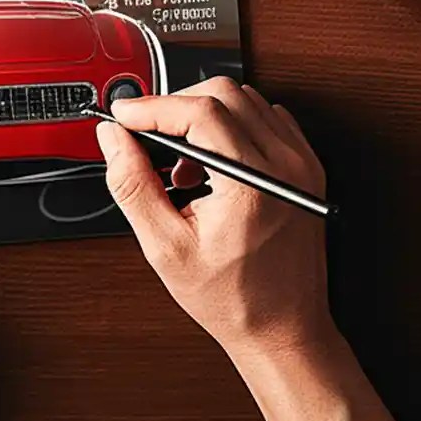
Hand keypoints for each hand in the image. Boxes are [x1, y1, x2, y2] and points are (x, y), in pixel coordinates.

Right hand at [96, 77, 330, 353]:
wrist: (283, 327)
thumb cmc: (234, 299)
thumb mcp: (166, 248)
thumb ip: (133, 185)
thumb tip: (113, 140)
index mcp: (252, 186)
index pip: (199, 113)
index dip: (152, 107)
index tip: (124, 115)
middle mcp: (285, 166)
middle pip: (222, 94)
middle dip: (175, 107)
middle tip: (148, 136)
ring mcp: (302, 163)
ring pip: (244, 99)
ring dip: (203, 117)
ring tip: (184, 165)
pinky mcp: (306, 166)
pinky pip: (265, 117)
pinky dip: (231, 126)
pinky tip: (214, 165)